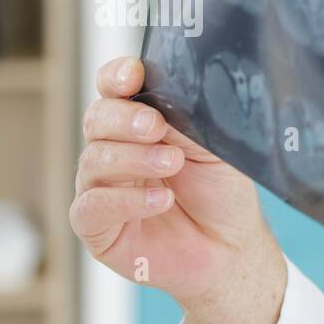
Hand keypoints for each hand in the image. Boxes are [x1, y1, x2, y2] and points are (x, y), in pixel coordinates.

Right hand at [70, 55, 285, 323]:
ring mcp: (100, 187)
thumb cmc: (222, 194)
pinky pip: (92, 205)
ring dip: (134, 158)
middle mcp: (114, 150)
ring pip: (94, 159)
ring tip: (172, 163)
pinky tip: (162, 200)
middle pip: (97, 119)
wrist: (232, 248)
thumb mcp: (214, 149)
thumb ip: (186, 122)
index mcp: (139, 124)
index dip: (116, 77)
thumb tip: (165, 95)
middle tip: (155, 126)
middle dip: (124, 118)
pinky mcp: (96, 226)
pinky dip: (126, 199)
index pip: (113, 89)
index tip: (133, 76)